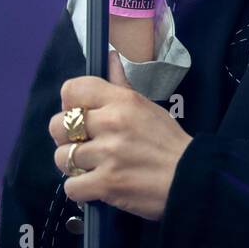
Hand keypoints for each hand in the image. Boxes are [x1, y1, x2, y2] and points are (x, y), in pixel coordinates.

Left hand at [50, 49, 191, 220]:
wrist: (191, 177)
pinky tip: (97, 186)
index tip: (82, 117)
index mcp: (122, 100)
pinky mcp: (106, 184)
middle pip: (57, 125)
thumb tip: (110, 58)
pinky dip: (82, 189)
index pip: (72, 89)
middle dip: (66, 138)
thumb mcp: (147, 107)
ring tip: (94, 167)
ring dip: (74, 166)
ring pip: (61, 158)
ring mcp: (108, 154)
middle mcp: (112, 123)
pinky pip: (71, 186)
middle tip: (86, 145)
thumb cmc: (168, 142)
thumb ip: (121, 84)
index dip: (70, 105)